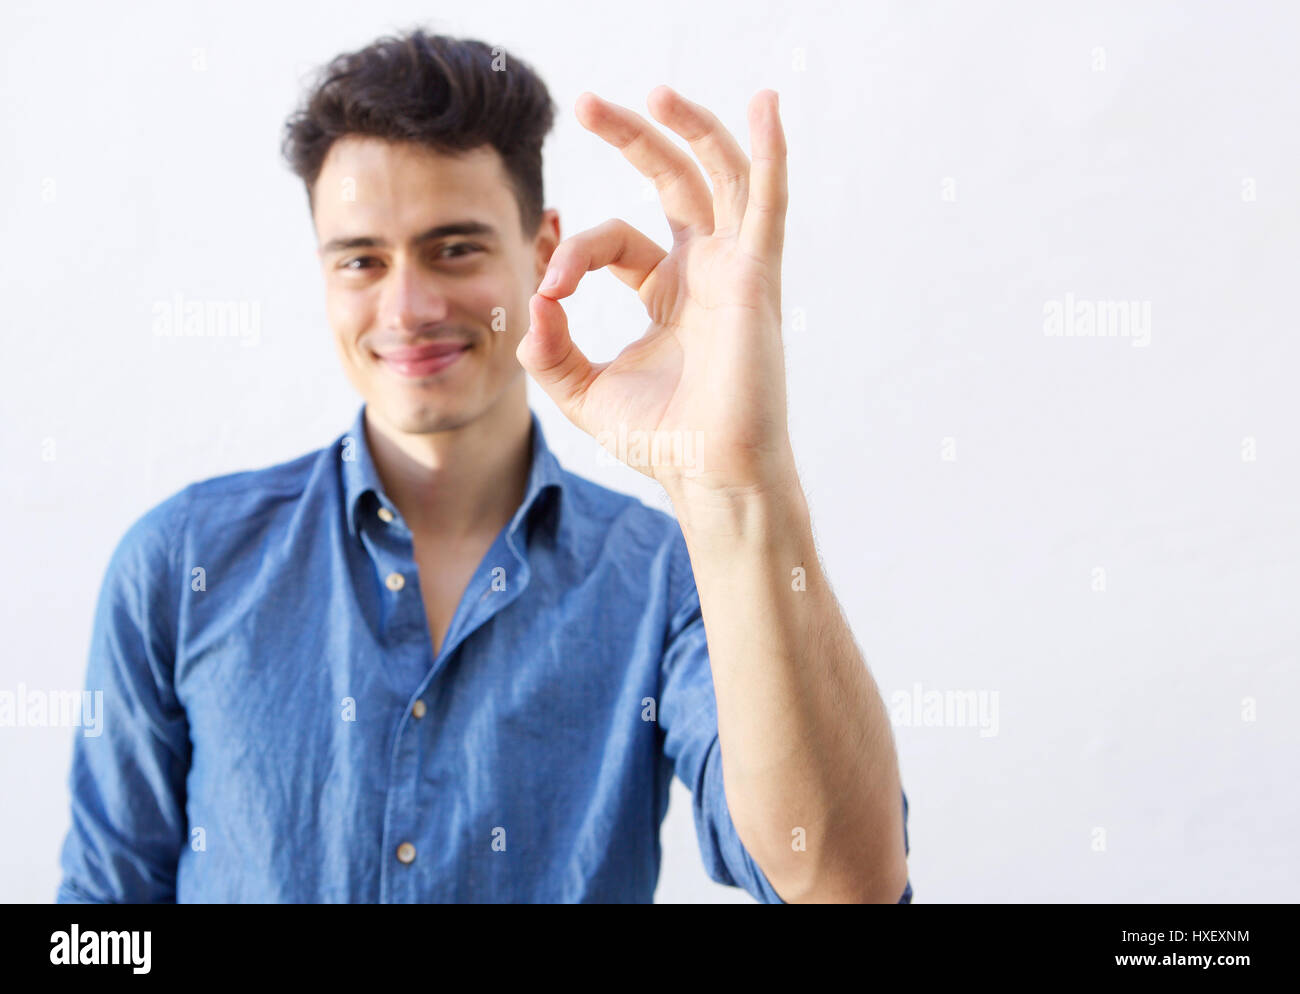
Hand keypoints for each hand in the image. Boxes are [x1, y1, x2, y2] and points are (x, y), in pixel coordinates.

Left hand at [517, 85, 796, 501]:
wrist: (708, 474)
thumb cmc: (662, 440)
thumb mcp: (585, 391)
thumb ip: (550, 350)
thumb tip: (531, 306)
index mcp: (668, 293)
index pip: (616, 241)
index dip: (575, 253)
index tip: (550, 289)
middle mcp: (705, 271)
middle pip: (672, 182)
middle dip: (632, 138)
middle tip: (587, 103)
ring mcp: (735, 269)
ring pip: (719, 177)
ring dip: (689, 129)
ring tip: (654, 90)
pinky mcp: (756, 277)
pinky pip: (767, 203)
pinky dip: (769, 153)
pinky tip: (764, 105)